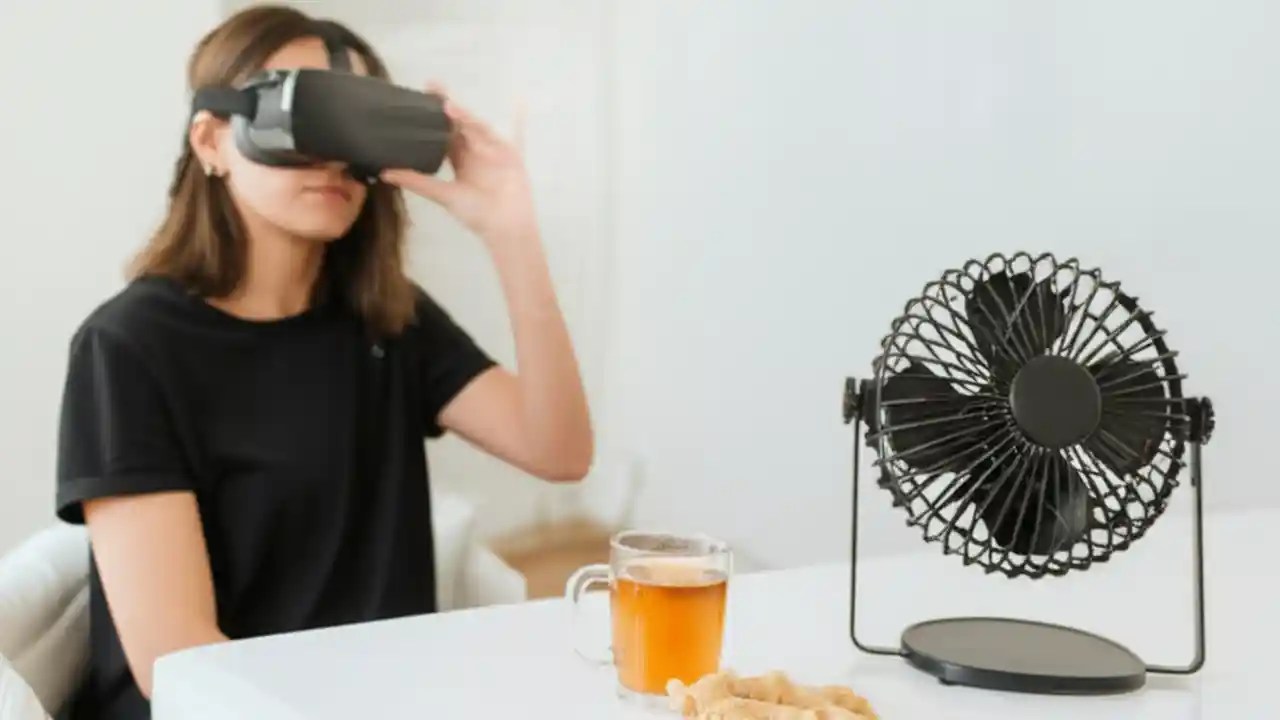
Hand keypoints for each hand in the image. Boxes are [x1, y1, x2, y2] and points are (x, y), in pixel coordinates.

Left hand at [381, 86, 536, 244]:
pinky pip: (517, 135)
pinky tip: (520, 101)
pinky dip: (519, 121)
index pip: (444, 133)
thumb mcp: (443, 195)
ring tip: (451, 107)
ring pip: (479, 128)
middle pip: (461, 124)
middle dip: (448, 105)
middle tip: (432, 85)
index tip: (419, 98)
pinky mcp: (512, 155)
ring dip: (467, 116)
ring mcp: (494, 151)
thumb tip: (384, 173)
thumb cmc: (475, 214)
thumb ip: (417, 181)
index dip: (432, 117)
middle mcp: (476, 151)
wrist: (504, 228)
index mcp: (460, 159)